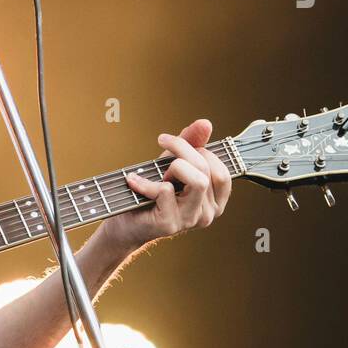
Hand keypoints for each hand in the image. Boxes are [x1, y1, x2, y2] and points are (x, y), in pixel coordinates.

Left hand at [98, 118, 231, 251]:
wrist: (125, 222)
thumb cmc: (151, 192)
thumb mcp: (172, 163)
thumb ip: (191, 143)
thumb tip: (205, 123)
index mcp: (215, 200)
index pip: (221, 170)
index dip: (201, 149)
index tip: (175, 141)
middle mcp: (208, 213)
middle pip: (208, 171)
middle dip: (184, 150)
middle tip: (163, 142)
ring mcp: (191, 220)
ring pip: (197, 181)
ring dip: (172, 167)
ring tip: (156, 171)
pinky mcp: (170, 223)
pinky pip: (166, 191)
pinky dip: (146, 182)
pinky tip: (134, 181)